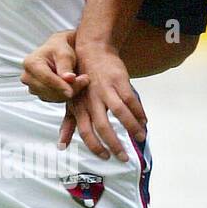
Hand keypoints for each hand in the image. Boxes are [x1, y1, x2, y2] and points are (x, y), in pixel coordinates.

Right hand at [21, 30, 89, 102]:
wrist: (59, 52)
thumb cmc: (60, 49)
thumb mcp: (64, 53)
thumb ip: (66, 65)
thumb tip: (69, 78)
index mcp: (30, 63)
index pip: (45, 78)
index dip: (59, 86)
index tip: (71, 92)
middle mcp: (27, 76)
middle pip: (48, 89)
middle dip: (67, 88)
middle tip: (85, 80)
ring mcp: (32, 86)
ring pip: (51, 96)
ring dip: (67, 92)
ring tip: (81, 81)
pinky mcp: (39, 94)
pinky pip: (52, 99)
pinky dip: (64, 95)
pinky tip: (72, 86)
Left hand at [60, 45, 146, 161]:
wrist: (92, 50)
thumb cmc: (80, 79)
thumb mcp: (70, 101)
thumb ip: (68, 124)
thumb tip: (62, 146)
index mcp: (80, 106)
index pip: (85, 131)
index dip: (95, 145)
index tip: (105, 157)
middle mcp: (92, 99)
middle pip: (103, 125)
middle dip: (114, 143)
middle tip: (124, 157)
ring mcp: (106, 89)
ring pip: (120, 112)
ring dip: (131, 127)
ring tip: (140, 138)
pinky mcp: (120, 80)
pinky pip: (131, 99)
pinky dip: (139, 112)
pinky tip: (144, 122)